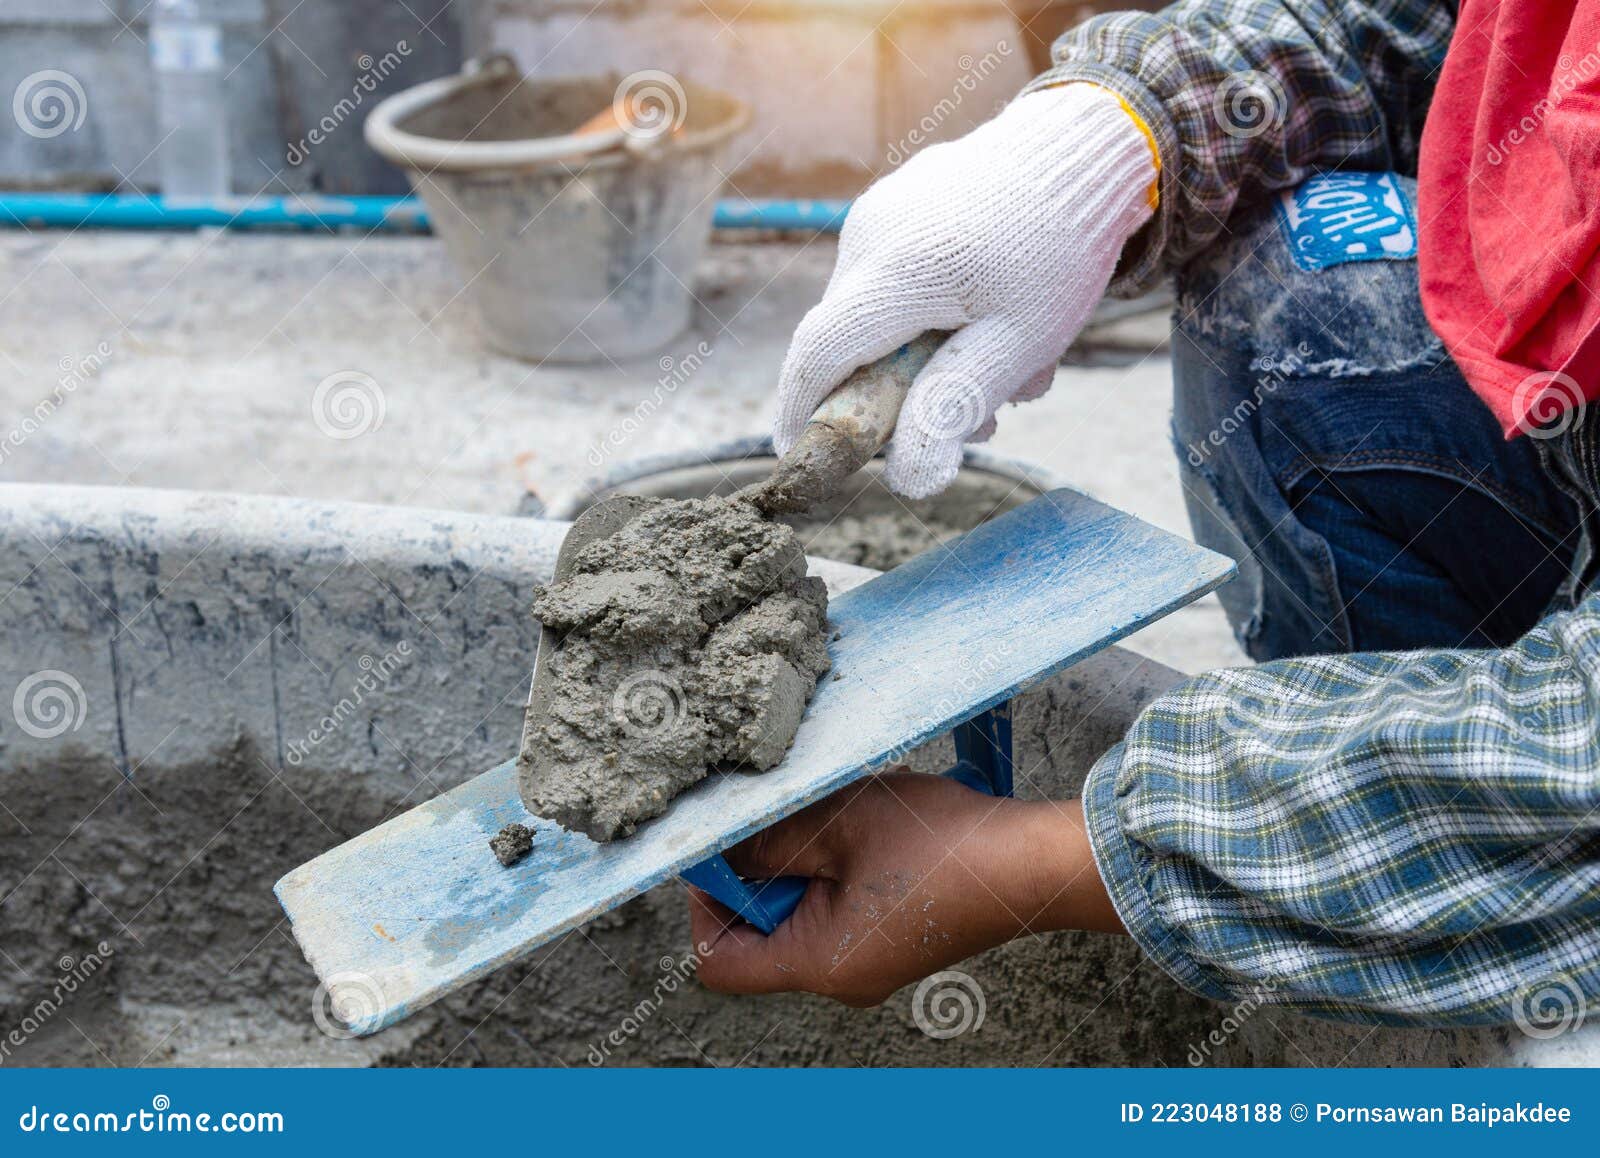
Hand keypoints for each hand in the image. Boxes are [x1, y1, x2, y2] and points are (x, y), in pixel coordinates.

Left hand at [688, 771, 1121, 1006]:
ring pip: (802, 911)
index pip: (718, 960)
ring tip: (842, 816)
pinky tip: (870, 825)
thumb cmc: (941, 843)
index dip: (706, 902)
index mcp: (820, 964)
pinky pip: (840, 906)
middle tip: (790, 816)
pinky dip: (839, 864)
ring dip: (807, 858)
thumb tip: (721, 851)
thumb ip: (768, 842)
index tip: (721, 849)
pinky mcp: (894, 939)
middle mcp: (841, 978)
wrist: (1034, 861)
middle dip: (764, 869)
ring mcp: (870, 961)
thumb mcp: (837, 824)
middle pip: (760, 933)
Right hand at [773, 83, 1156, 498]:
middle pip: (849, 338)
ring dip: (926, 353)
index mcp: (897, 269)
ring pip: (874, 310)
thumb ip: (952, 409)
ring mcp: (879, 210)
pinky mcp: (895, 200)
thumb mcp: (1017, 344)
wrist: (1088, 144)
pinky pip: (893, 276)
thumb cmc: (1060, 248)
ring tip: (1008, 360)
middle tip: (981, 420)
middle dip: (899, 391)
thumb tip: (906, 480)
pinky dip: (931, 312)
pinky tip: (991, 314)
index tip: (799, 453)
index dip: (801, 411)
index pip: (819, 354)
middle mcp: (870, 233)